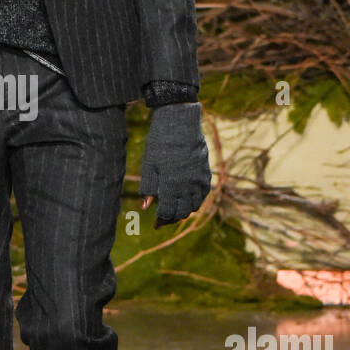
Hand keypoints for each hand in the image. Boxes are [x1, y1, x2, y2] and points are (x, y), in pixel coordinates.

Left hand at [140, 102, 210, 227]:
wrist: (180, 124)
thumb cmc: (160, 144)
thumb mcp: (149, 166)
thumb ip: (148, 188)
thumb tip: (144, 208)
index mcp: (172, 186)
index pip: (169, 212)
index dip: (161, 220)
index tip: (155, 224)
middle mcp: (188, 186)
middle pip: (183, 212)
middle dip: (172, 218)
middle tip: (163, 219)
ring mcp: (199, 180)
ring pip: (195, 205)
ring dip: (185, 210)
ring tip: (175, 209)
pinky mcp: (206, 173)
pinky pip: (203, 194)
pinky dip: (196, 200)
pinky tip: (188, 198)